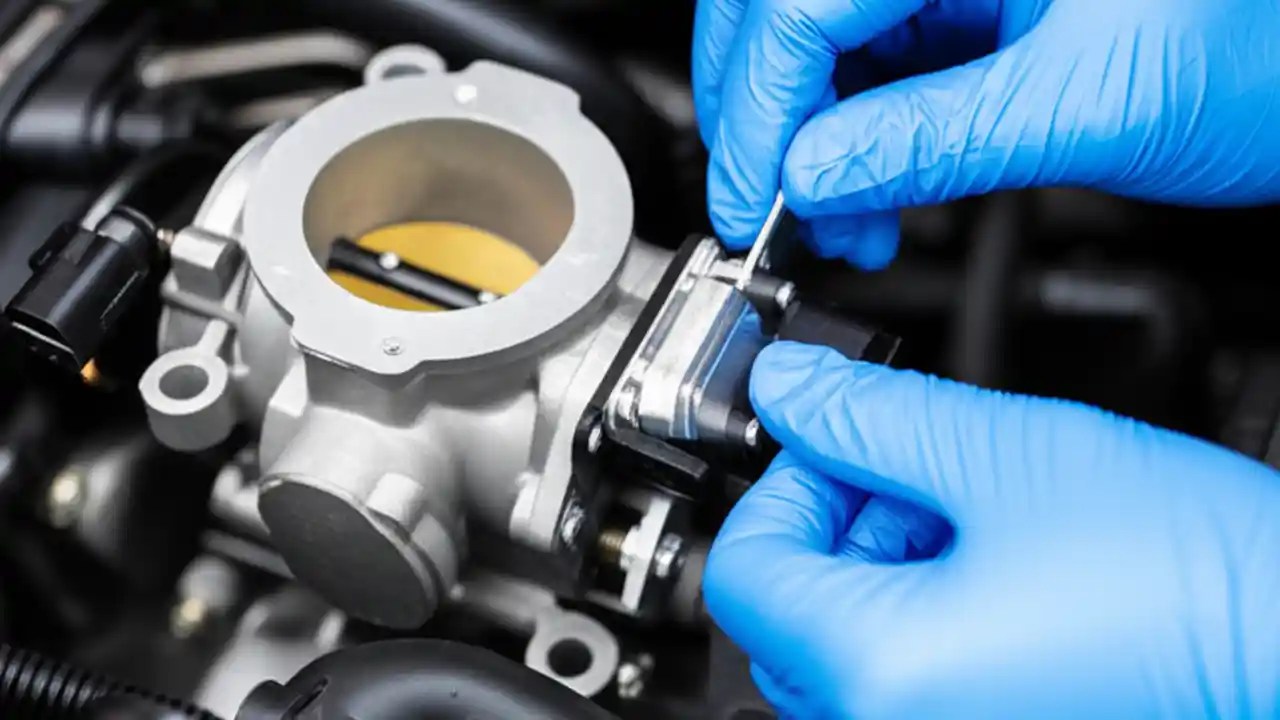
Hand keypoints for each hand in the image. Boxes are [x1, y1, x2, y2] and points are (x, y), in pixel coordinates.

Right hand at [694, 0, 1279, 267]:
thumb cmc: (1271, 52)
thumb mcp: (1088, 107)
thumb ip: (930, 141)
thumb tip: (810, 177)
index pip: (803, 4)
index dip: (761, 107)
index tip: (752, 197)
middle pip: (789, 11)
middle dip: (771, 118)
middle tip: (773, 207)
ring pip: (826, 44)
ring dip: (812, 139)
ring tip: (846, 220)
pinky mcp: (974, 5)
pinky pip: (879, 62)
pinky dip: (858, 134)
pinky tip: (873, 192)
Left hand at [703, 342, 1279, 718]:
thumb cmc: (1193, 578)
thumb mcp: (1007, 456)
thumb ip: (869, 417)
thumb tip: (791, 390)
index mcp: (879, 672)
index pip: (743, 568)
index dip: (784, 485)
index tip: (837, 442)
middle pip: (788, 608)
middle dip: (837, 520)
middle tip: (915, 471)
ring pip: (842, 644)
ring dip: (881, 561)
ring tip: (976, 514)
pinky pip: (899, 680)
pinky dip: (918, 612)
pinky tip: (992, 565)